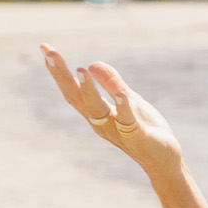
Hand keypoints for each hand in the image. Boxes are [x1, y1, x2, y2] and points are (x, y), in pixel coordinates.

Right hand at [40, 46, 182, 176]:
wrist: (163, 160)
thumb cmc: (144, 129)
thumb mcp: (128, 99)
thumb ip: (112, 83)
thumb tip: (92, 64)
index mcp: (96, 113)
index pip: (72, 90)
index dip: (58, 71)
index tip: (44, 48)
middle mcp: (101, 123)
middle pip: (77, 99)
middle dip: (62, 77)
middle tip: (50, 55)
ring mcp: (118, 131)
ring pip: (98, 111)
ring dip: (89, 91)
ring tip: (82, 70)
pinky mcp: (138, 138)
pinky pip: (128, 123)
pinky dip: (124, 109)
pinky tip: (121, 95)